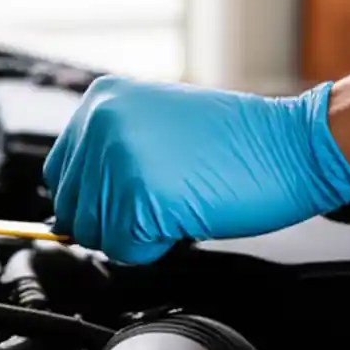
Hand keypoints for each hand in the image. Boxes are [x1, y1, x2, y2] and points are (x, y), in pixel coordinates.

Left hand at [42, 76, 349, 264]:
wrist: (290, 146)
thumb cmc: (233, 141)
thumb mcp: (153, 128)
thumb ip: (106, 158)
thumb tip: (65, 215)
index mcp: (101, 100)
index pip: (59, 172)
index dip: (88, 198)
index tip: (119, 201)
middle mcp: (101, 124)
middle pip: (71, 207)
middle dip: (112, 219)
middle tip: (159, 201)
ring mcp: (118, 159)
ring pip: (94, 233)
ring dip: (134, 233)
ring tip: (174, 202)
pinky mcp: (140, 197)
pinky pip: (124, 248)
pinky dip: (152, 247)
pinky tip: (181, 216)